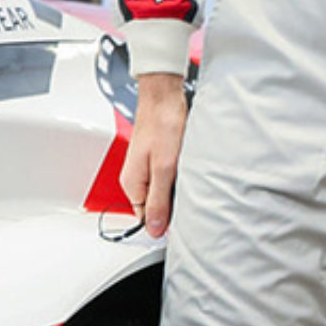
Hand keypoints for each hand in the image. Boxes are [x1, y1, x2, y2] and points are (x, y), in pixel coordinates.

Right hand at [122, 70, 188, 238]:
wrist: (165, 96)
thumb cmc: (163, 125)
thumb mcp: (164, 169)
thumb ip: (158, 200)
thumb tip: (154, 229)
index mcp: (132, 184)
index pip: (146, 218)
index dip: (164, 223)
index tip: (183, 225)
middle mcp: (137, 178)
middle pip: (156, 206)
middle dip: (173, 208)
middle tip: (193, 201)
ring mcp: (147, 168)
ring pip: (164, 192)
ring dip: (179, 192)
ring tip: (192, 183)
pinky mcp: (159, 159)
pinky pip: (169, 178)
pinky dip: (181, 178)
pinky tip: (191, 172)